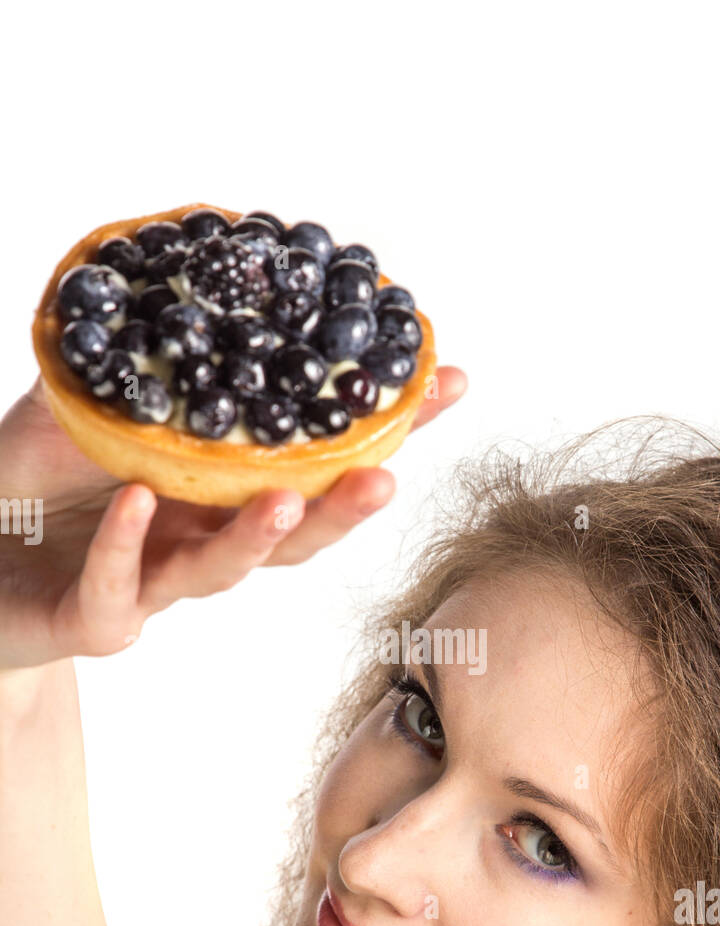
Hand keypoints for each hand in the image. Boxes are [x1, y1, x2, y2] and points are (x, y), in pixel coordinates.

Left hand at [0, 366, 466, 668]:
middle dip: (345, 507)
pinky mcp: (94, 619)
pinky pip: (117, 590)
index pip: (313, 460)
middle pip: (293, 535)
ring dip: (259, 540)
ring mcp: (151, 584)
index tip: (445, 383)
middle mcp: (197, 538)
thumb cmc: (25, 482)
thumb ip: (131, 360)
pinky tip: (132, 501)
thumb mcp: (76, 402)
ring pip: (220, 573)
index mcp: (213, 486)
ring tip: (287, 499)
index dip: (382, 430)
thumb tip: (186, 279)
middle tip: (386, 474)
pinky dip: (126, 546)